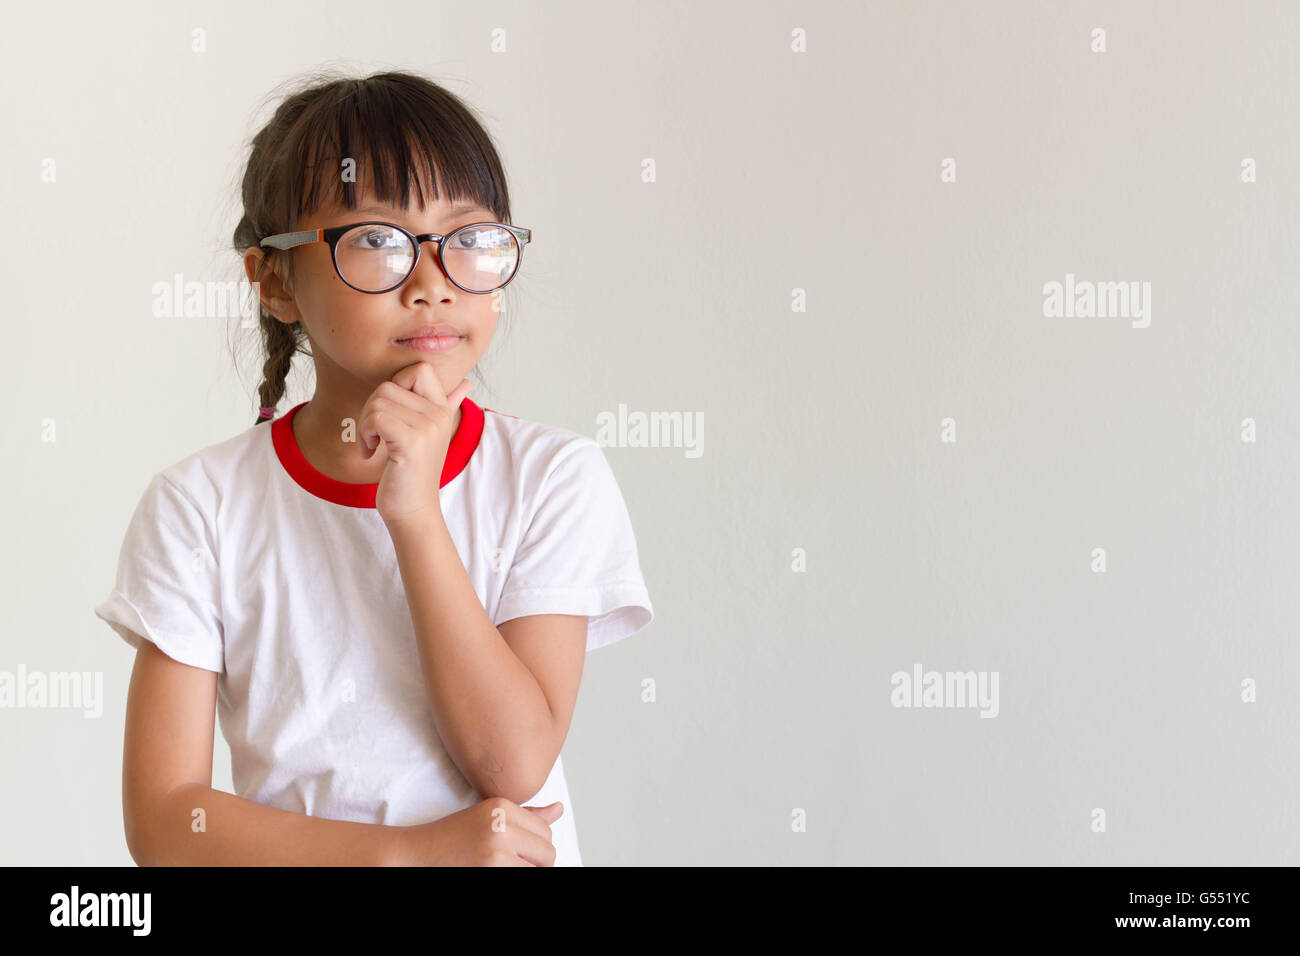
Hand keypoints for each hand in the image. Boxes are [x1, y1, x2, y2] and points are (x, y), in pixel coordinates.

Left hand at [357, 362, 472, 526]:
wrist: (414, 509)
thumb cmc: (413, 472)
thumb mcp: (429, 434)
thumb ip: (447, 405)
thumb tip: (466, 383)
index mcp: (442, 409)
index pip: (420, 368)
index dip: (396, 383)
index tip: (391, 412)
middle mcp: (439, 415)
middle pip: (388, 385)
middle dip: (370, 408)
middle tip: (375, 433)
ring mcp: (428, 428)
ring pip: (377, 402)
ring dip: (365, 425)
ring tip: (374, 445)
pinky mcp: (411, 443)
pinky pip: (376, 418)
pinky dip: (365, 435)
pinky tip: (371, 453)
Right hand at [387, 797, 563, 865]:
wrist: (413, 856)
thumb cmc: (449, 839)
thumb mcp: (487, 818)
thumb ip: (527, 815)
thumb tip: (559, 809)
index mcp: (502, 805)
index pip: (544, 830)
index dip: (532, 846)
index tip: (512, 851)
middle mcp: (502, 825)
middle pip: (547, 852)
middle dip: (533, 862)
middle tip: (506, 862)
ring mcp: (496, 851)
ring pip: (538, 869)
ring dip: (524, 871)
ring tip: (498, 866)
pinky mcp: (491, 871)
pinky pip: (523, 876)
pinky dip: (513, 875)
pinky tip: (491, 870)